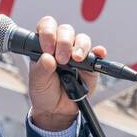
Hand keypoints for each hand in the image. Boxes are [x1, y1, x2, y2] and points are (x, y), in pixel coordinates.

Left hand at [27, 16, 106, 131]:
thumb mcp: (37, 81)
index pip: (47, 26)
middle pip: (66, 30)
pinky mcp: (91, 64)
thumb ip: (40, 69)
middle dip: (64, 42)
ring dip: (80, 47)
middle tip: (61, 59)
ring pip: (82, 39)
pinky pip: (97, 54)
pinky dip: (99, 52)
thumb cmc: (44, 91)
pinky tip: (99, 52)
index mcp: (45, 44)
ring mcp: (77, 53)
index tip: (47, 48)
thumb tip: (47, 58)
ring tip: (76, 59)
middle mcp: (62, 45)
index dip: (48, 32)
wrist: (56, 109)